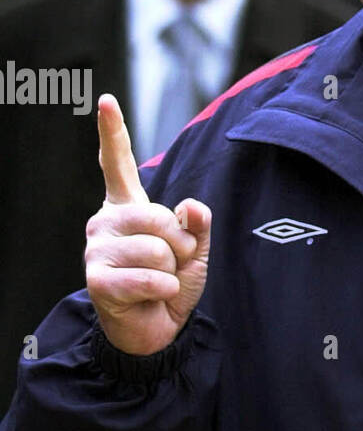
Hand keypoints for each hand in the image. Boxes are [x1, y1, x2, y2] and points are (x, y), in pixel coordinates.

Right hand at [85, 94, 210, 355]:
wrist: (155, 330)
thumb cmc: (171, 285)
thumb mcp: (195, 250)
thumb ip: (196, 224)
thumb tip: (190, 207)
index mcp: (127, 207)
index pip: (117, 164)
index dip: (112, 132)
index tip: (105, 100)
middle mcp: (105, 222)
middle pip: (158, 217)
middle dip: (179, 246)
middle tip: (171, 265)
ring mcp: (97, 250)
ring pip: (156, 250)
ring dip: (170, 272)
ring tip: (158, 283)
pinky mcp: (97, 280)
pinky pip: (149, 278)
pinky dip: (164, 290)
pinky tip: (154, 298)